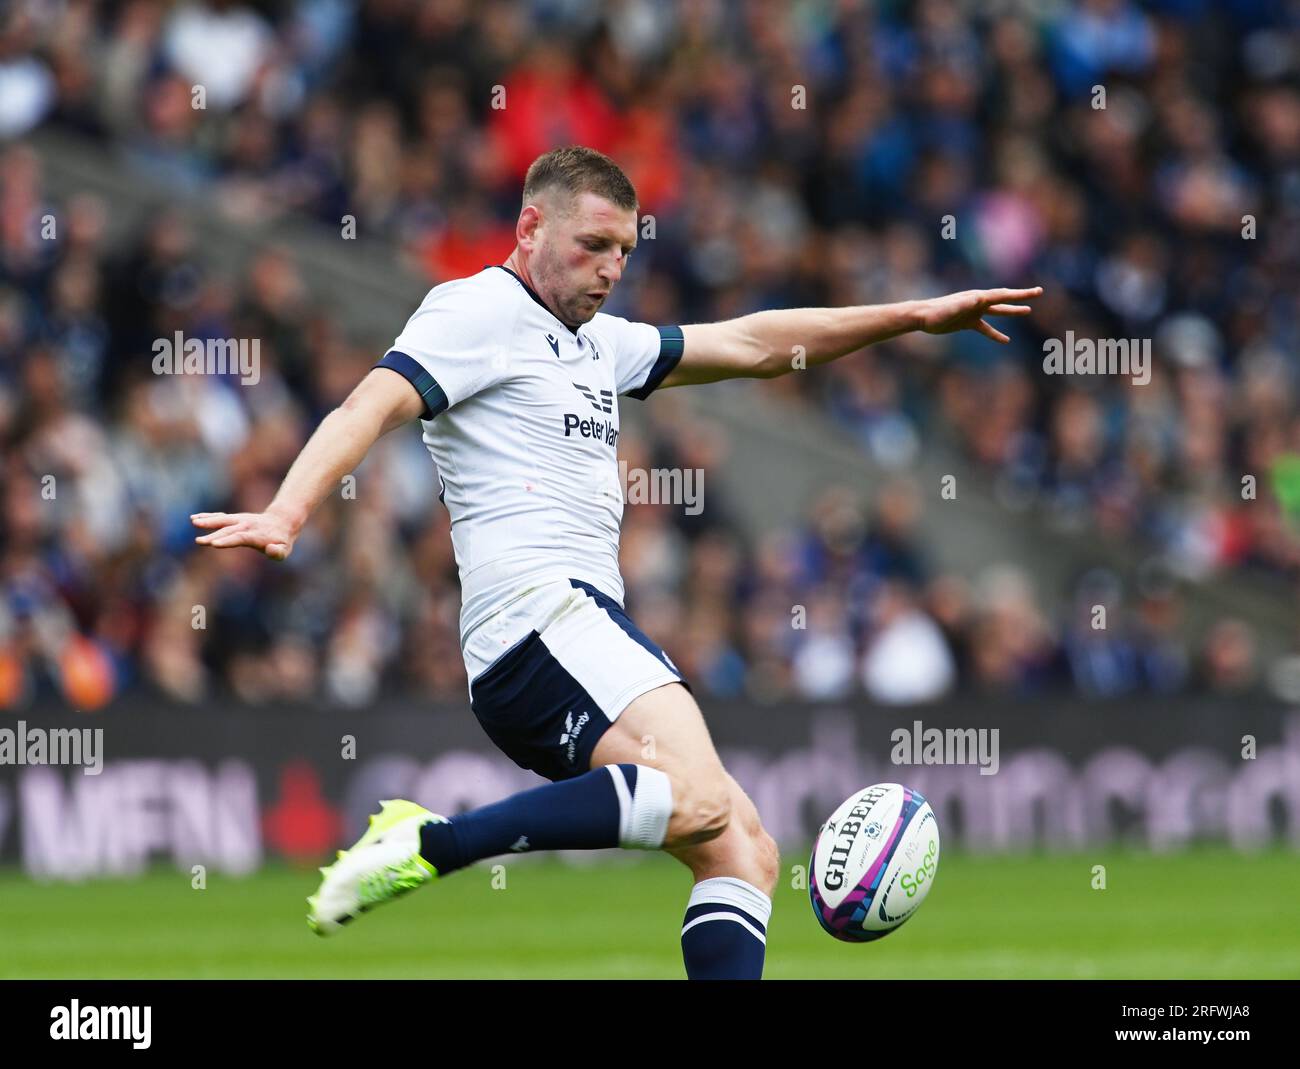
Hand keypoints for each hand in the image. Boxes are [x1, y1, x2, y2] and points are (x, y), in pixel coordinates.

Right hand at [191, 509, 298, 560]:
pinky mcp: (235, 519)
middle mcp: (246, 526)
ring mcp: (239, 520)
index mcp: (256, 535)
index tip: (214, 544)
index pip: (240, 538)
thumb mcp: (285, 549)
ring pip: (222, 520)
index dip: (227, 540)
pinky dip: (208, 516)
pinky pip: (220, 517)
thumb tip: (271, 550)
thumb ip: (278, 552)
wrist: (281, 522)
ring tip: (194, 521)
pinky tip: (194, 518)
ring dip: (208, 521)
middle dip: (213, 535)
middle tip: (199, 541)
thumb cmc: (282, 540)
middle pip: (228, 530)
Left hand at [916, 286, 1042, 343]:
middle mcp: (978, 302)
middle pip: (1004, 299)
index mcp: (978, 298)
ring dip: (1011, 312)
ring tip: (1027, 312)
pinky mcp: (967, 322)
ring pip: (997, 312)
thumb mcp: (953, 308)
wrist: (922, 317)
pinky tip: (1006, 340)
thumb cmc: (937, 312)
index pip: (1004, 295)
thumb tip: (979, 298)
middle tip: (1038, 292)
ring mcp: (973, 312)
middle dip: (1021, 297)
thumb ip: (966, 303)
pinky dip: (995, 334)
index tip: (1037, 292)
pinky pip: (986, 329)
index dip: (1021, 294)